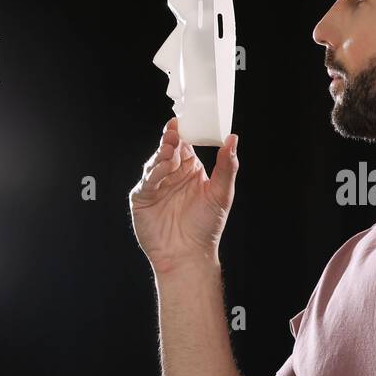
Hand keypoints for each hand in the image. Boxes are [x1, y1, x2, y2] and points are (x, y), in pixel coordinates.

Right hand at [129, 116, 238, 273]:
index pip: (184, 144)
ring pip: (155, 163)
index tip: (182, 121)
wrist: (189, 255)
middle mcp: (171, 174)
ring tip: (170, 148)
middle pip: (167, 150)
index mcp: (189, 169)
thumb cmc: (206, 226)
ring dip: (162, 154)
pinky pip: (147, 181)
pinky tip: (163, 168)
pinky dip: (154, 173)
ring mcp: (155, 185)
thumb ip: (227, 166)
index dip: (182, 132)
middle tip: (173, 131)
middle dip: (169, 140)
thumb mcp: (222, 193)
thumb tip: (233, 138)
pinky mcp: (142, 198)